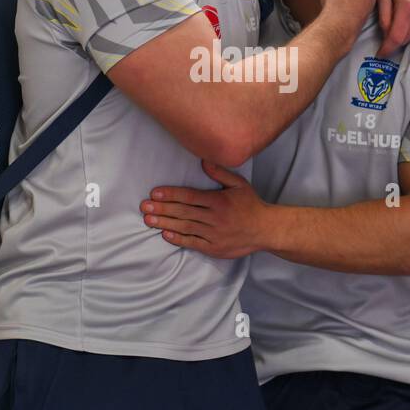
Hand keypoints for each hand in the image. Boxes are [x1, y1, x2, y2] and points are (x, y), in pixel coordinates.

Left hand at [141, 161, 268, 259]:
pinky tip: (166, 234)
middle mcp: (215, 218)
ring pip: (185, 228)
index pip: (190, 197)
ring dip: (165, 223)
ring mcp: (214, 234)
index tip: (155, 193)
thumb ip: (220, 172)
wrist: (265, 230)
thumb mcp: (239, 184)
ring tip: (149, 220)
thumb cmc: (250, 205)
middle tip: (144, 207)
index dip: (171, 195)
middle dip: (162, 209)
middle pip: (183, 212)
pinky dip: (179, 239)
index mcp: (218, 201)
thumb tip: (203, 161)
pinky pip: (193, 243)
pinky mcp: (215, 248)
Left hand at [376, 0, 409, 57]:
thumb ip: (384, 16)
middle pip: (407, 37)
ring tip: (405, 12)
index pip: (397, 37)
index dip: (387, 48)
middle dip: (396, 38)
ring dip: (408, 29)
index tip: (380, 53)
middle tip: (388, 32)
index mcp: (408, 5)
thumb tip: (386, 35)